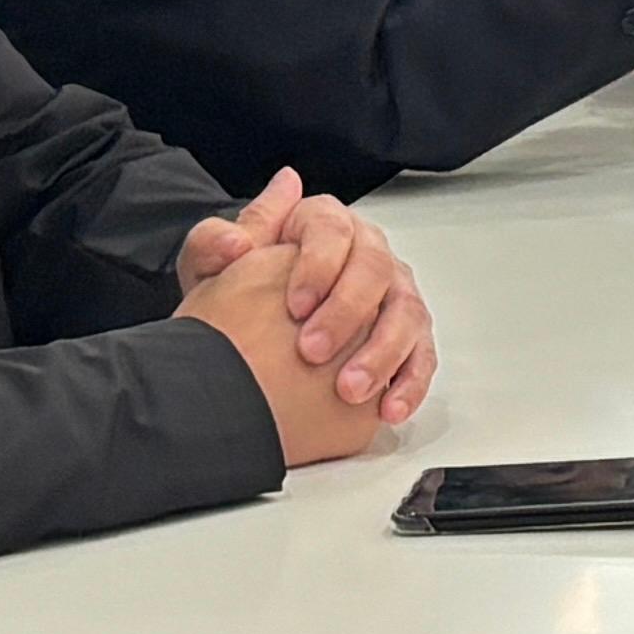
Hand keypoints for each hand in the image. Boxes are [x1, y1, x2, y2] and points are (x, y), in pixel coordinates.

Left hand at [177, 242, 392, 469]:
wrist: (252, 333)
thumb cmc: (239, 292)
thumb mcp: (212, 268)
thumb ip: (212, 246)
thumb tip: (235, 242)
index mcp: (324, 224)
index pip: (333, 229)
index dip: (319, 265)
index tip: (294, 306)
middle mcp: (367, 252)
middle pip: (375, 269)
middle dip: (347, 312)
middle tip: (313, 351)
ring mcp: (392, 293)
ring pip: (406, 313)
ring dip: (382, 353)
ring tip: (350, 390)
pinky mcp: (407, 334)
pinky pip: (421, 355)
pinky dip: (409, 382)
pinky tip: (388, 408)